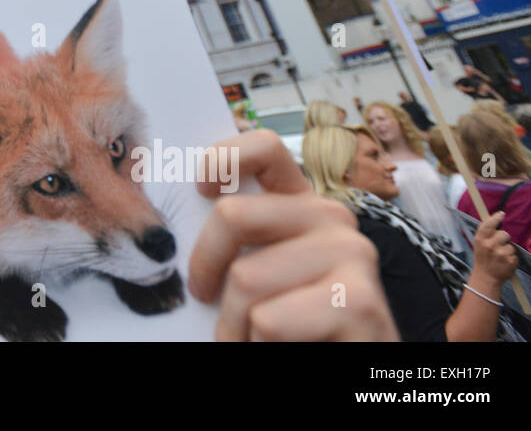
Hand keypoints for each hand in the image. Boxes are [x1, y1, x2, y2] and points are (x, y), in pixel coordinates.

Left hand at [188, 130, 398, 340]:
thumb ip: (238, 245)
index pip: (266, 147)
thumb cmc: (294, 328)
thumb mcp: (262, 276)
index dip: (223, 159)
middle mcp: (333, 220)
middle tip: (203, 297)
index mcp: (304, 206)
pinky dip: (257, 346)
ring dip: (233, 326)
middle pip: (233, 214)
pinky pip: (268, 321)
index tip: (201, 191)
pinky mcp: (359, 302)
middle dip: (205, 267)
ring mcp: (352, 257)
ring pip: (245, 279)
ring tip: (248, 339)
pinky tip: (281, 351)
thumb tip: (172, 232)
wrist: (354, 382)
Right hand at [470, 211, 517, 284]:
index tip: (502, 214)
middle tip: (498, 245)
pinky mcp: (509, 261)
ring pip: (511, 246)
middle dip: (504, 238)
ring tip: (501, 257)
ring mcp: (500, 254)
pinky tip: (504, 263)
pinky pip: (515, 255)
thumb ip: (486, 233)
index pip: (489, 225)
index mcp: (480, 239)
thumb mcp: (479, 244)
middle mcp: (489, 245)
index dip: (496, 218)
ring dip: (508, 250)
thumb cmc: (483, 258)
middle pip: (504, 234)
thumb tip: (496, 217)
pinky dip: (512, 259)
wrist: (486, 277)